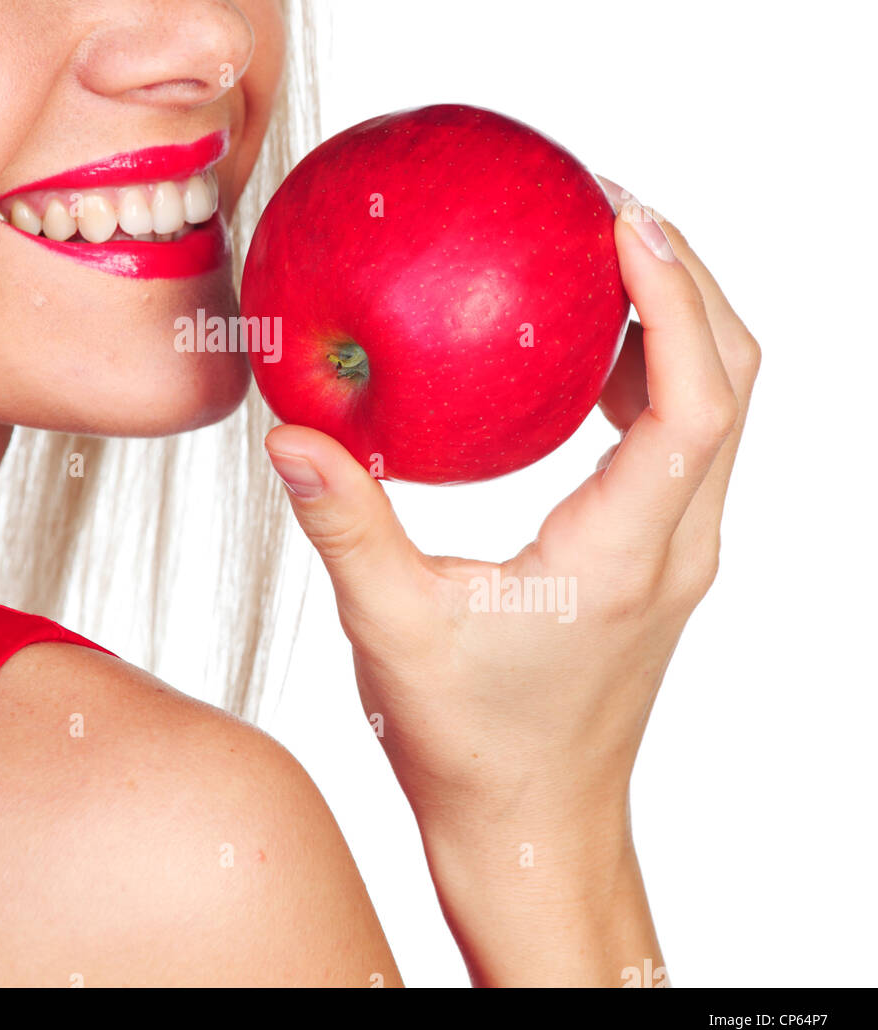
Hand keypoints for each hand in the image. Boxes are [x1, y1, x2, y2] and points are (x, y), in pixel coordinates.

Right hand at [265, 182, 760, 846]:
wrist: (533, 822)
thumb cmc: (472, 742)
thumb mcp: (393, 629)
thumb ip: (348, 525)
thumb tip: (294, 434)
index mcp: (628, 553)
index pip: (696, 400)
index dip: (676, 299)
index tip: (625, 219)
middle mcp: (678, 543)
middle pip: (735, 379)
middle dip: (689, 280)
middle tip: (608, 208)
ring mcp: (678, 550)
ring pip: (718, 405)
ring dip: (678, 320)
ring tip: (600, 257)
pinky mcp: (658, 555)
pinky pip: (679, 437)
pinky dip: (649, 371)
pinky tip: (574, 357)